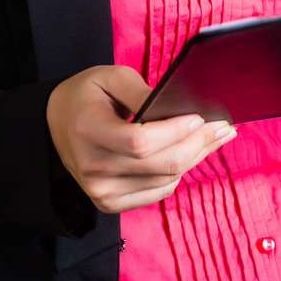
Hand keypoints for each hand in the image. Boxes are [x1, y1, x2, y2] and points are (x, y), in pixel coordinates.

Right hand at [46, 65, 235, 213]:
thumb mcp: (109, 77)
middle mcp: (92, 168)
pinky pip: (158, 193)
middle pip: (160, 165)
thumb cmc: (86, 95)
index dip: (175, 132)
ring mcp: (100, 191)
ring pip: (165, 181)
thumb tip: (179, 107)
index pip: (140, 142)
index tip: (200, 116)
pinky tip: (191, 155)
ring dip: (195, 158)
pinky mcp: (109, 203)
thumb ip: (142, 92)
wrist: (56, 124)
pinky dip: (178, 174)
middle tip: (225, 127)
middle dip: (199, 145)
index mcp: (88, 130)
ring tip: (215, 138)